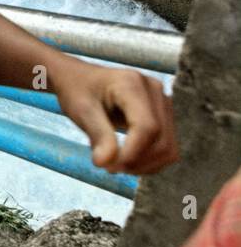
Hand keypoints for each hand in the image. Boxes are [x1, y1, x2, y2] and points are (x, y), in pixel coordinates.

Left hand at [53, 60, 178, 174]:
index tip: (107, 166)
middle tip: (107, 167)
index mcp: (132, 84)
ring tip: (115, 165)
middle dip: (135, 161)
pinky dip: (149, 162)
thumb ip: (97, 134)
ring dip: (144, 165)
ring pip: (168, 148)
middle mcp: (154, 90)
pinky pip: (167, 148)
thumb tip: (105, 163)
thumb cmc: (78, 91)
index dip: (132, 153)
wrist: (81, 79)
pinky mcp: (165, 116)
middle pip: (160, 140)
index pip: (146, 127)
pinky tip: (126, 160)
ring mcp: (163, 103)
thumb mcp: (81, 111)